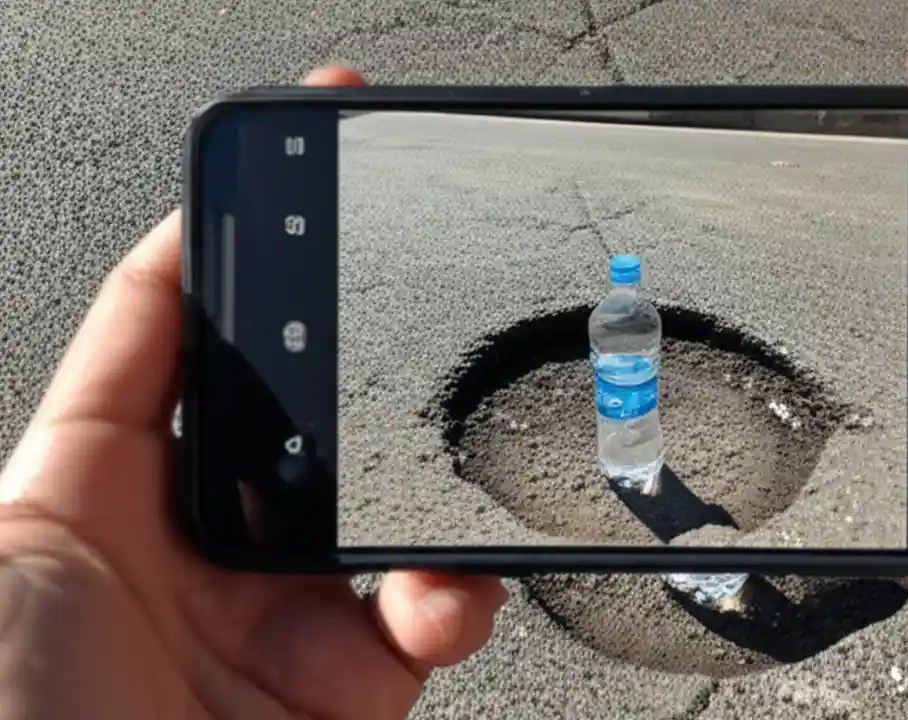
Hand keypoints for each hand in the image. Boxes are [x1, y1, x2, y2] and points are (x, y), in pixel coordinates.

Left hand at [0, 67, 505, 719]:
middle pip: (322, 412)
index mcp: (108, 479)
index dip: (262, 246)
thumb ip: (118, 379)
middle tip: (421, 325)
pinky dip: (454, 597)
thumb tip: (172, 254)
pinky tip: (435, 603)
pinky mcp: (347, 683)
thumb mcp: (30, 517)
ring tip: (426, 510)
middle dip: (379, 366)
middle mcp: (206, 536)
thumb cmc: (8, 693)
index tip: (328, 167)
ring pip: (397, 512)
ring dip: (432, 498)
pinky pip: (431, 614)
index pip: (199, 332)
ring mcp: (284, 610)